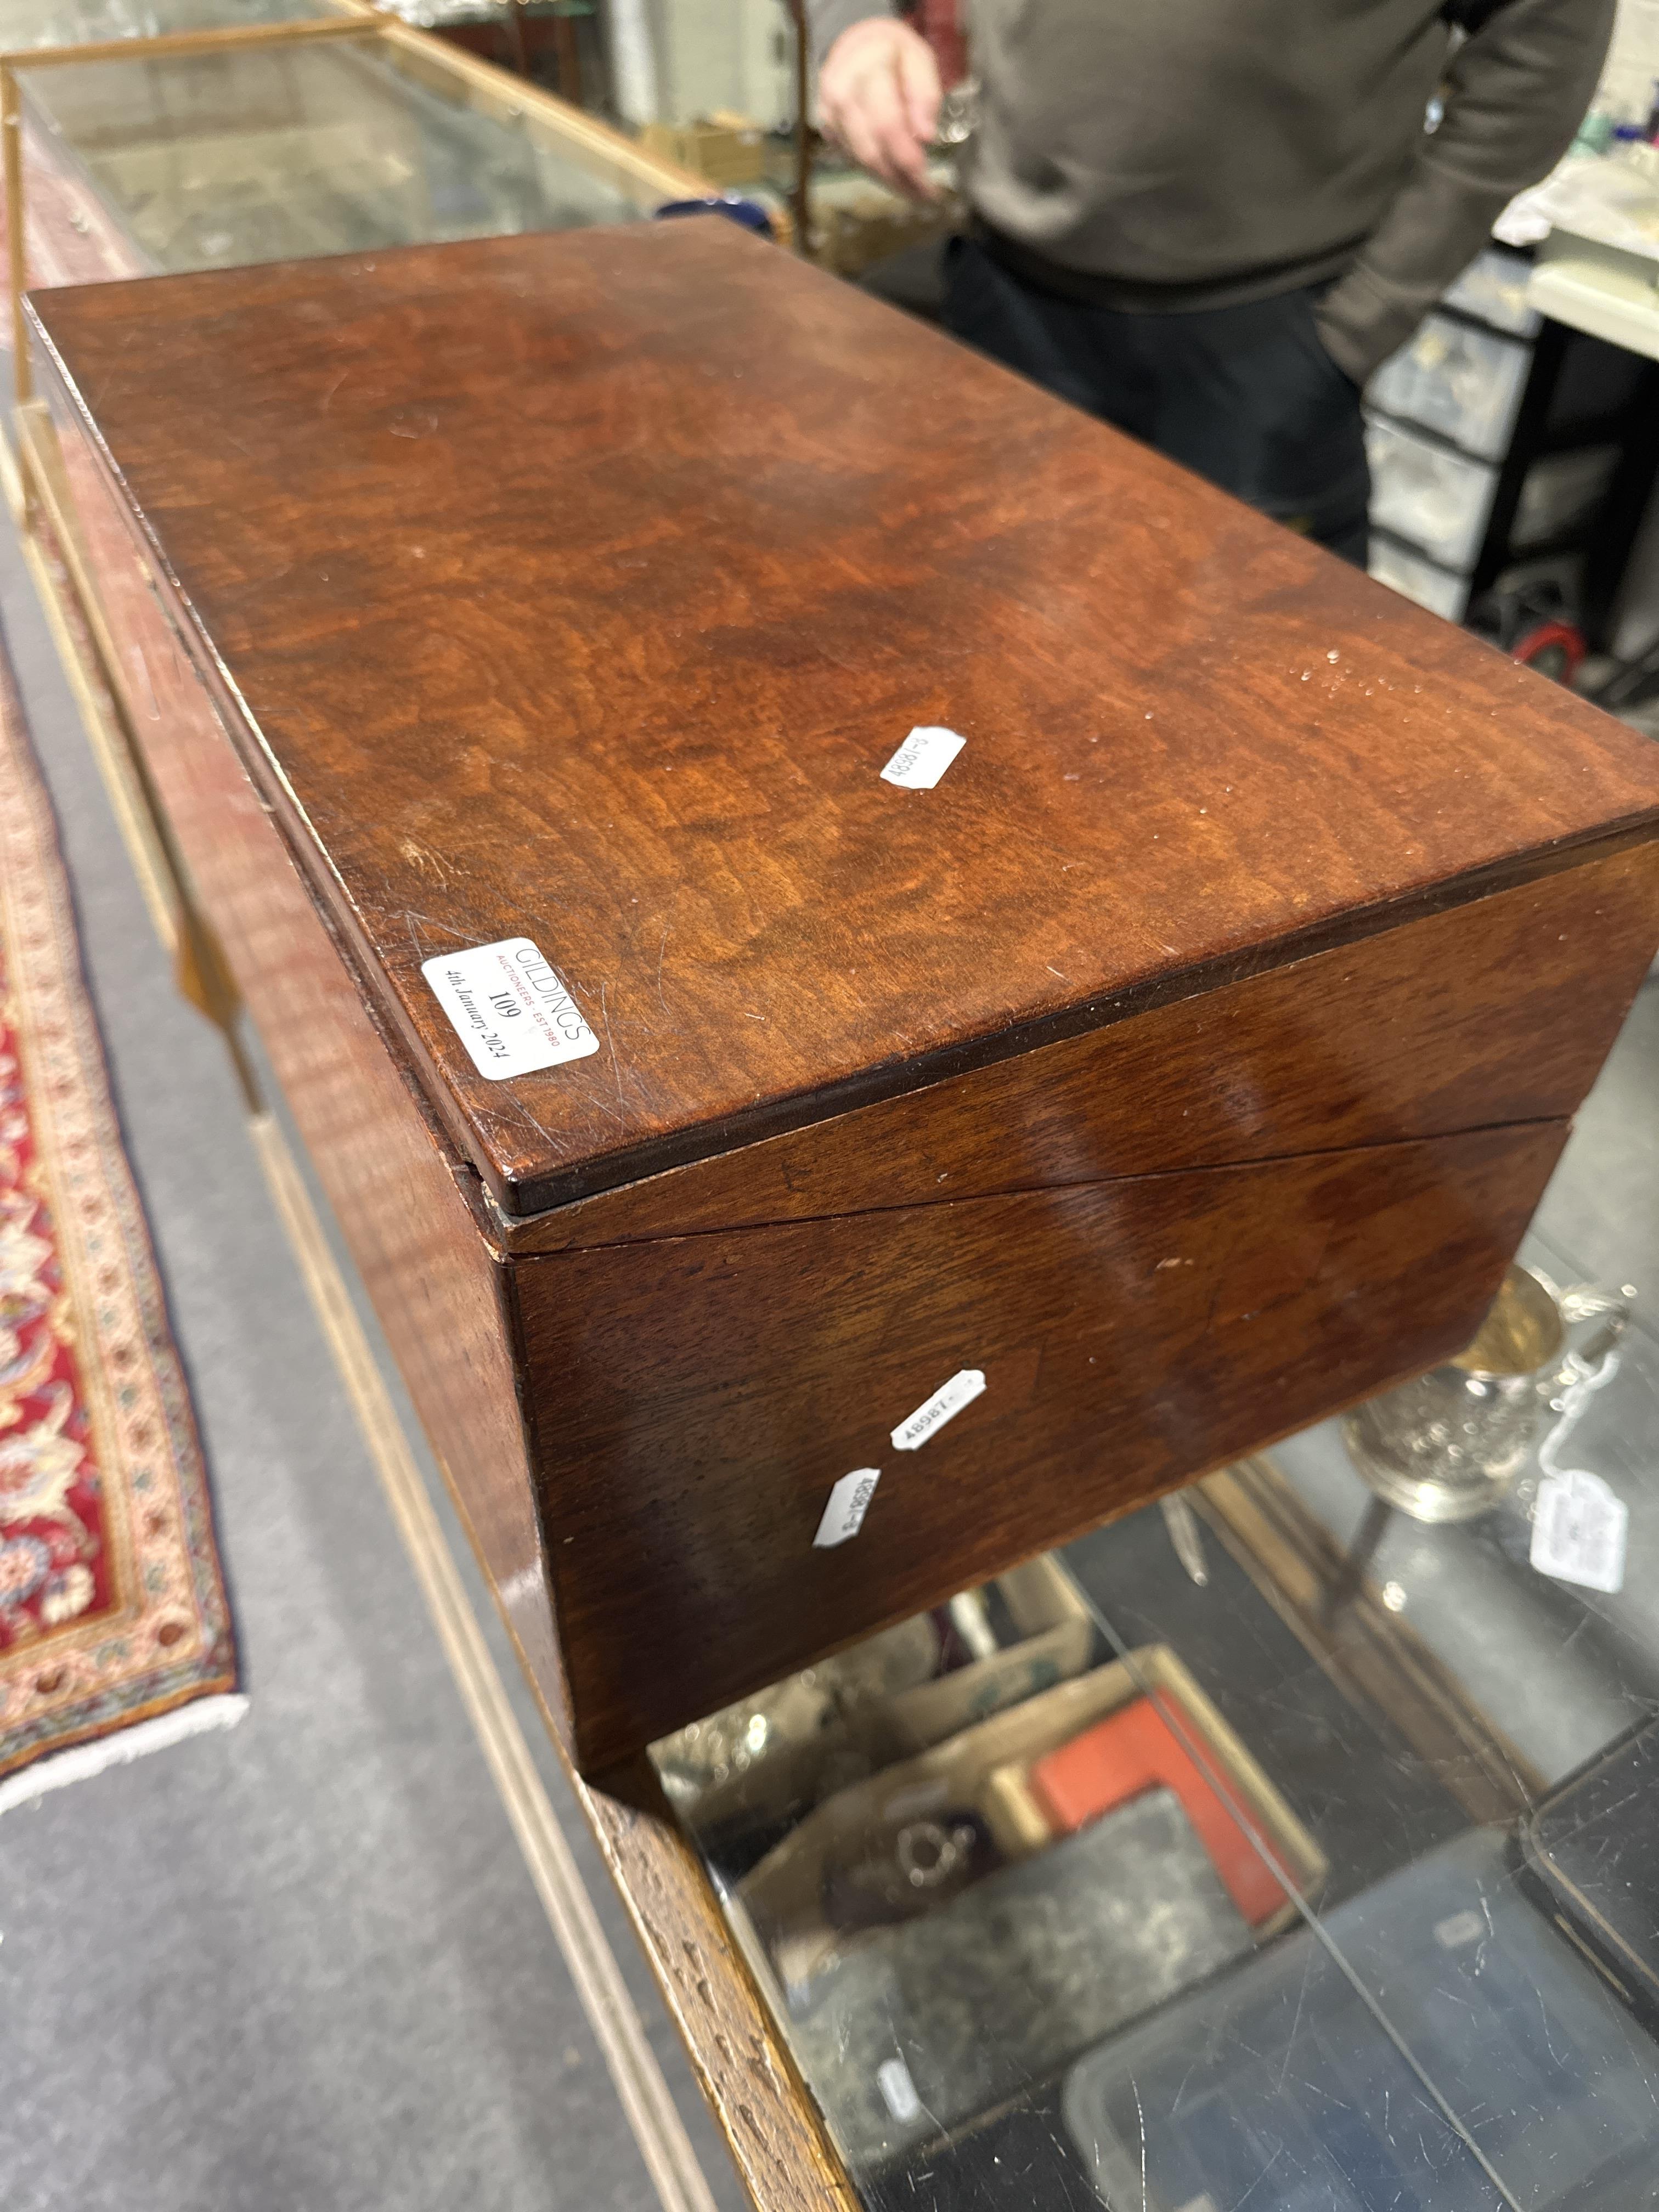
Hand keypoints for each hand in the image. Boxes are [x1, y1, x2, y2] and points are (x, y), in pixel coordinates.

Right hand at [818, 18, 941, 200]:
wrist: (858, 43)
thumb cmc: (894, 53)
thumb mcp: (920, 60)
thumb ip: (925, 95)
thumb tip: (925, 136)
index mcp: (867, 70)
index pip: (888, 127)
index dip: (909, 162)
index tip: (929, 185)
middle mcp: (841, 93)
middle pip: (872, 152)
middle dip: (901, 180)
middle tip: (925, 196)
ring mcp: (829, 113)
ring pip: (861, 161)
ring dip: (890, 181)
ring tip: (914, 191)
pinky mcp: (827, 128)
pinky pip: (853, 159)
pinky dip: (877, 171)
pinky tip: (895, 175)